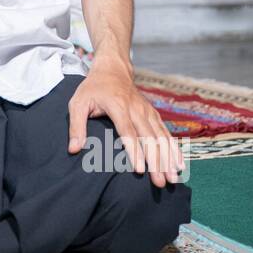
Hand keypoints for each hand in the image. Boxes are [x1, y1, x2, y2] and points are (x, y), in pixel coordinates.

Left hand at [67, 58, 184, 187]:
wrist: (113, 69)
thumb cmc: (92, 89)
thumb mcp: (77, 103)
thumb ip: (76, 126)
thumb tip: (74, 149)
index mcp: (118, 106)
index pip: (128, 132)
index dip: (135, 151)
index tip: (140, 170)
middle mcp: (137, 109)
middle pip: (149, 138)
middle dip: (157, 162)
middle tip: (161, 183)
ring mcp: (147, 111)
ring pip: (161, 137)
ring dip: (169, 159)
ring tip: (173, 179)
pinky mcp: (153, 114)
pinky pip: (166, 133)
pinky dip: (174, 149)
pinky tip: (179, 164)